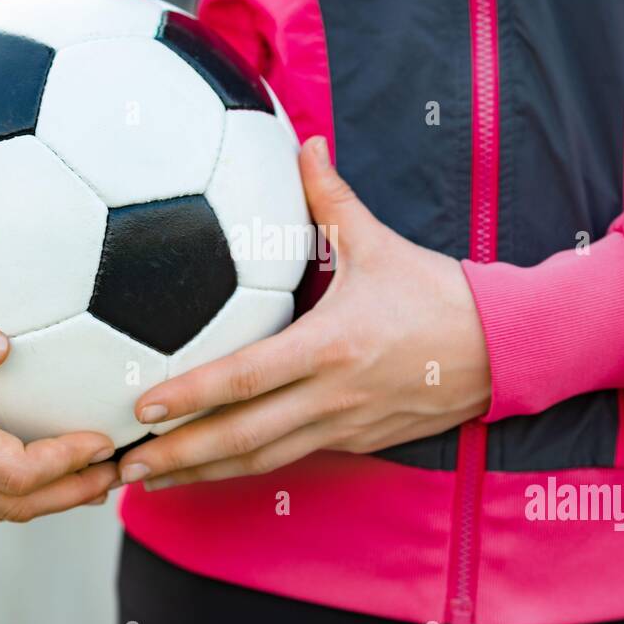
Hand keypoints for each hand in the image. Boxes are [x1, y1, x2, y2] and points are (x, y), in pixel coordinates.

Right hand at [0, 295, 117, 519]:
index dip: (66, 464)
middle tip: (122, 473)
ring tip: (94, 479)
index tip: (105, 440)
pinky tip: (36, 472)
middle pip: (13, 505)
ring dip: (48, 501)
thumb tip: (5, 347)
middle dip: (73, 494)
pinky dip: (12, 494)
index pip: (12, 471)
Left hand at [117, 137, 490, 489]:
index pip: (246, 378)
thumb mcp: (379, 243)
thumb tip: (305, 142)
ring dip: (202, 473)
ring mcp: (343, 427)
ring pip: (262, 461)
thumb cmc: (438, 295)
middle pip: (242, 438)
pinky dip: (245, 468)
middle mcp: (332, 396)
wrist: (502, 350)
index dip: (192, 396)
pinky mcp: (356, 443)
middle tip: (121, 466)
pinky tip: (211, 469)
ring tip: (148, 481)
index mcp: (330, 346)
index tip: (143, 407)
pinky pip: (290, 459)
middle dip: (178, 456)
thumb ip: (331, 197)